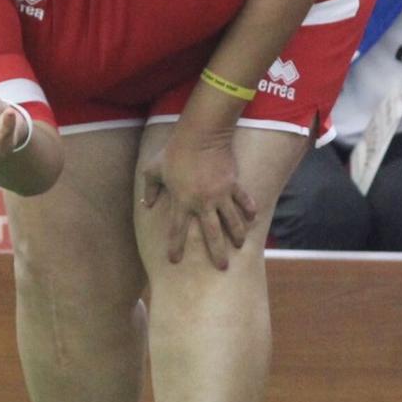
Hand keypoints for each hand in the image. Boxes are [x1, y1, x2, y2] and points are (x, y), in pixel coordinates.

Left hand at [140, 126, 257, 268]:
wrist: (201, 134)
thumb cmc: (174, 151)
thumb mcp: (153, 169)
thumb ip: (150, 188)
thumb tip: (148, 204)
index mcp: (181, 202)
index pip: (176, 231)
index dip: (175, 247)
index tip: (174, 260)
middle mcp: (202, 203)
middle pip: (212, 234)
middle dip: (217, 253)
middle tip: (222, 267)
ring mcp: (220, 194)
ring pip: (232, 221)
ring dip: (237, 235)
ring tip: (240, 245)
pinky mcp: (233, 184)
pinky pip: (243, 200)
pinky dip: (249, 209)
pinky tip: (253, 218)